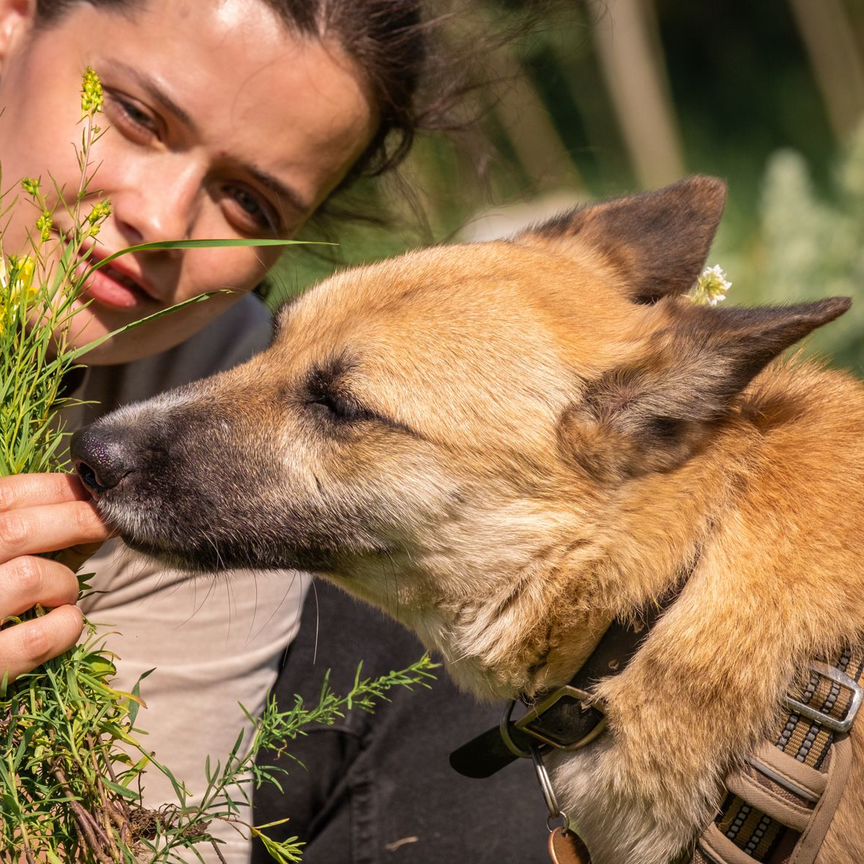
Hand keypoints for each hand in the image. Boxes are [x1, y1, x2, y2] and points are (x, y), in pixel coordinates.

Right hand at [0, 473, 109, 682]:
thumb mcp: (4, 554)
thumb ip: (37, 535)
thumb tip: (94, 510)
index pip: (6, 496)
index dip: (58, 490)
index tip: (95, 494)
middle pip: (18, 530)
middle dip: (78, 520)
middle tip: (110, 524)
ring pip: (30, 577)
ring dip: (64, 583)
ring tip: (63, 595)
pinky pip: (37, 639)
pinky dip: (64, 628)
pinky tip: (64, 625)